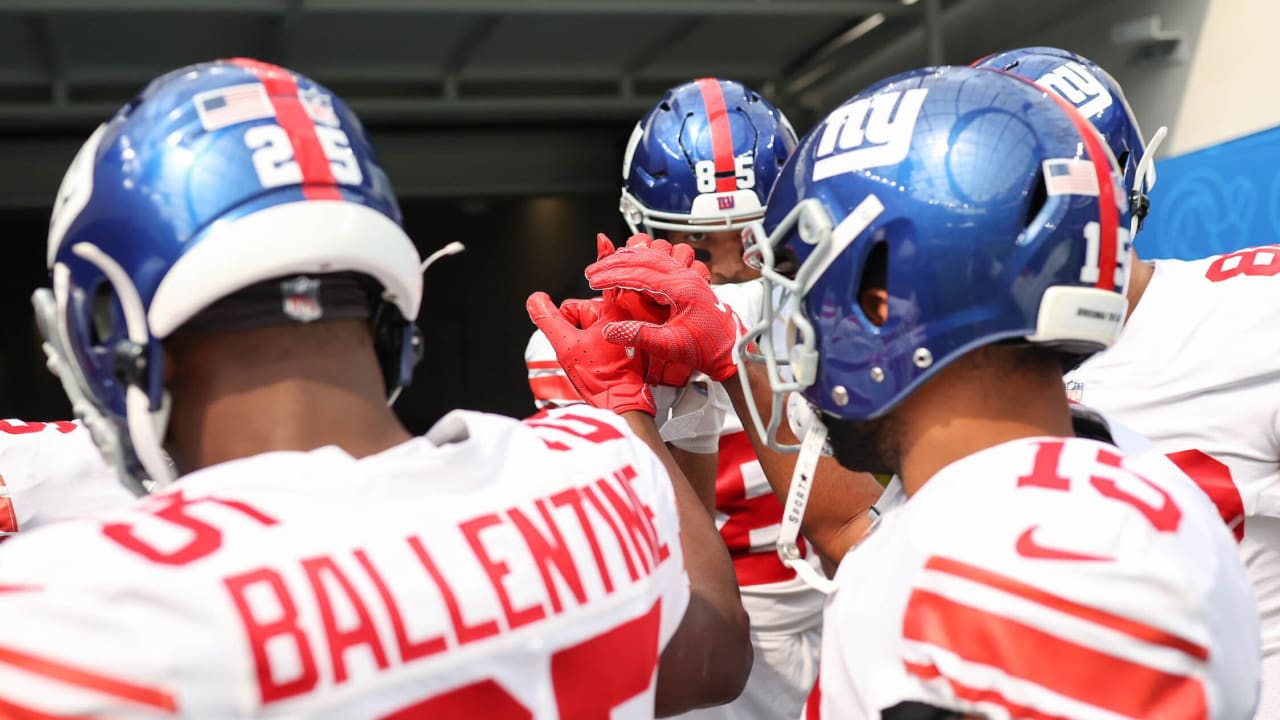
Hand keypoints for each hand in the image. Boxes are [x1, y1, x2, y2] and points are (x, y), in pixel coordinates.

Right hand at [526, 293, 654, 415]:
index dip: (564, 329)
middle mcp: (622, 317)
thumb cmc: (598, 376)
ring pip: (586, 333)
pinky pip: (598, 344)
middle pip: (578, 319)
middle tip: (584, 357)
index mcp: (610, 309)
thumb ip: (548, 320)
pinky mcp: (626, 347)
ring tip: (592, 363)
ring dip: (582, 348)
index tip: (577, 347)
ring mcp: (626, 332)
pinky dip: (594, 355)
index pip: (569, 307)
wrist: (620, 403)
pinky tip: (599, 366)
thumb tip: (535, 299)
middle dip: (574, 338)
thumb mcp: (565, 345)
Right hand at [586, 236, 741, 381]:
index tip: (593, 280)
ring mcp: (689, 278)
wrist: (733, 353)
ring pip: (653, 258)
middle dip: (614, 264)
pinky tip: (633, 268)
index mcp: (681, 288)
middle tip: (592, 271)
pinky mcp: (690, 284)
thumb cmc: (708, 349)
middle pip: (644, 259)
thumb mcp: (671, 346)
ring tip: (607, 265)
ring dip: (628, 260)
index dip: (612, 276)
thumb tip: (611, 331)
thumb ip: (640, 336)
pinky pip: (662, 264)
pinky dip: (642, 263)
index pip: (638, 274)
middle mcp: (685, 278)